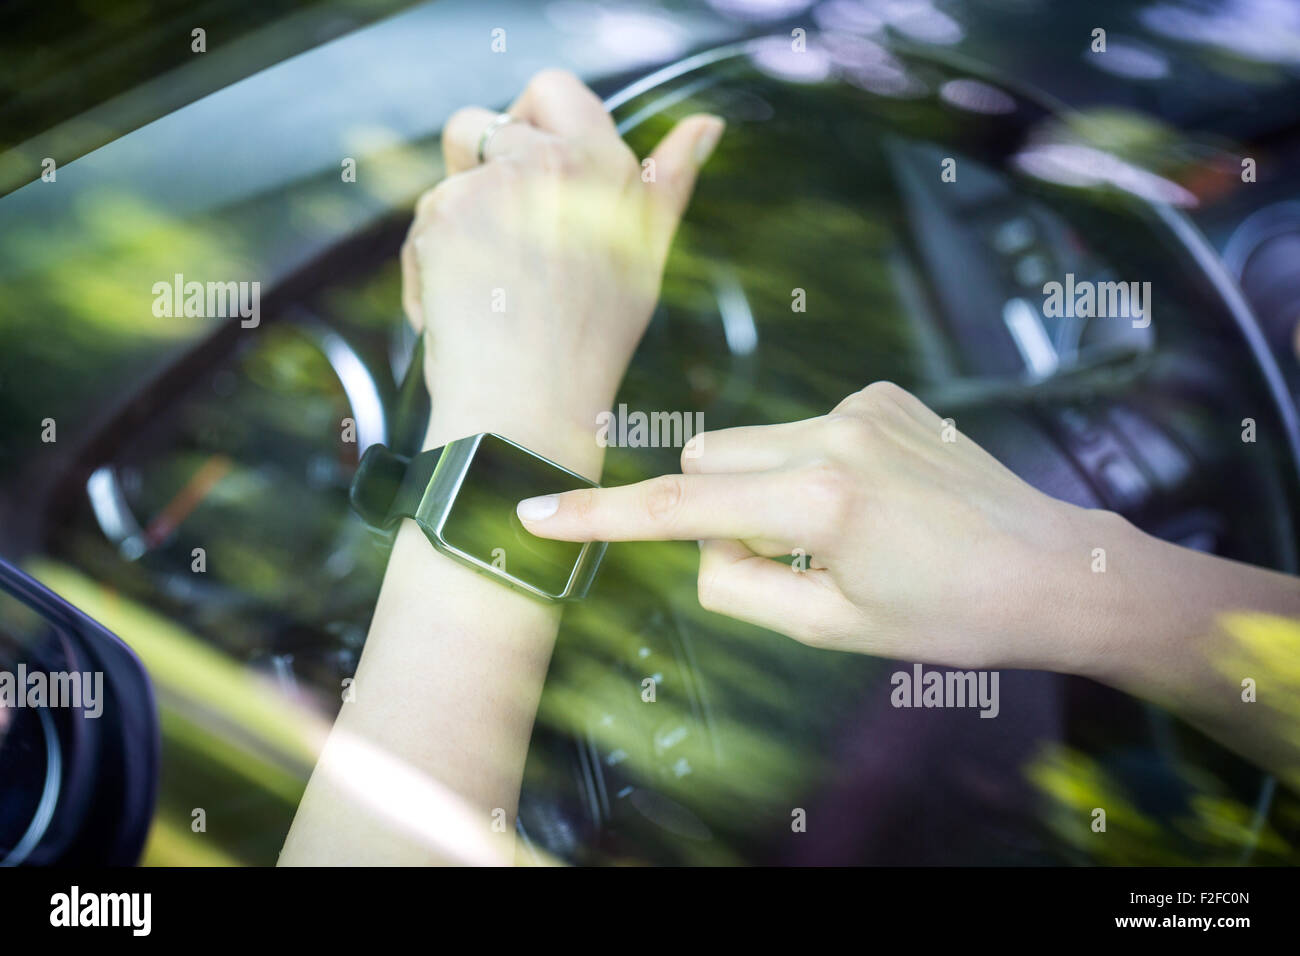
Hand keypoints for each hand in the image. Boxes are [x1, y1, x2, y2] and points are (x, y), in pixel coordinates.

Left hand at [401, 69, 723, 476]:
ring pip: (449, 179)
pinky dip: (430, 263)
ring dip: (455, 221)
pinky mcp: (448, 210)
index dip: (528, 119)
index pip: (554, 89)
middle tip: (497, 237)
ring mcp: (496, 184)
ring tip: (487, 288)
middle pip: (483, 123)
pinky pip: (424, 222)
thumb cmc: (589, 345)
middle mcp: (553, 162)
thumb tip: (705, 125)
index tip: (524, 166)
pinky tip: (459, 307)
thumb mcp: (646, 258)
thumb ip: (669, 183)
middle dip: (475, 168)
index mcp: (606, 166)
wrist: (529, 404)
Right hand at [517, 381, 1124, 671]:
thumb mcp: (831, 628)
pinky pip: (800, 426)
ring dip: (761, 486)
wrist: (1049, 569)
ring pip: (749, 441)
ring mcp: (861, 405)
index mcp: (820, 506)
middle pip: (706, 458)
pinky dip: (806, 464)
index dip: (600, 518)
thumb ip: (739, 587)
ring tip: (839, 528)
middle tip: (784, 558)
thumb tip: (701, 541)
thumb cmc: (947, 615)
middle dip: (715, 507)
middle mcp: (835, 437)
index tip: (532, 511)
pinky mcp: (883, 393)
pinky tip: (871, 497)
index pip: (680, 509)